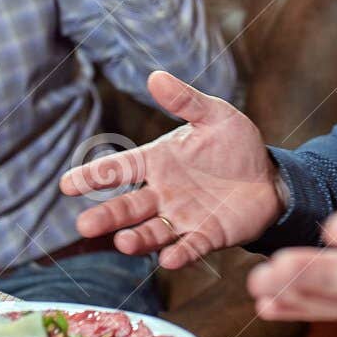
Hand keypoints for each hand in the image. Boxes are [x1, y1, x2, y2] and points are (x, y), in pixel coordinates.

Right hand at [59, 71, 284, 268]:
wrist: (270, 177)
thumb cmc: (236, 145)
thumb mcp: (214, 116)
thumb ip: (185, 101)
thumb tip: (155, 76)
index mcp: (158, 162)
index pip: (119, 169)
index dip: (93, 176)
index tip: (66, 185)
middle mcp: (164, 193)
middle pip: (128, 207)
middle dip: (107, 217)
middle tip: (84, 226)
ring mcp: (184, 217)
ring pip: (153, 232)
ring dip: (138, 238)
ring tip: (124, 243)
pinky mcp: (209, 235)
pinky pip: (191, 247)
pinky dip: (179, 254)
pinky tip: (168, 260)